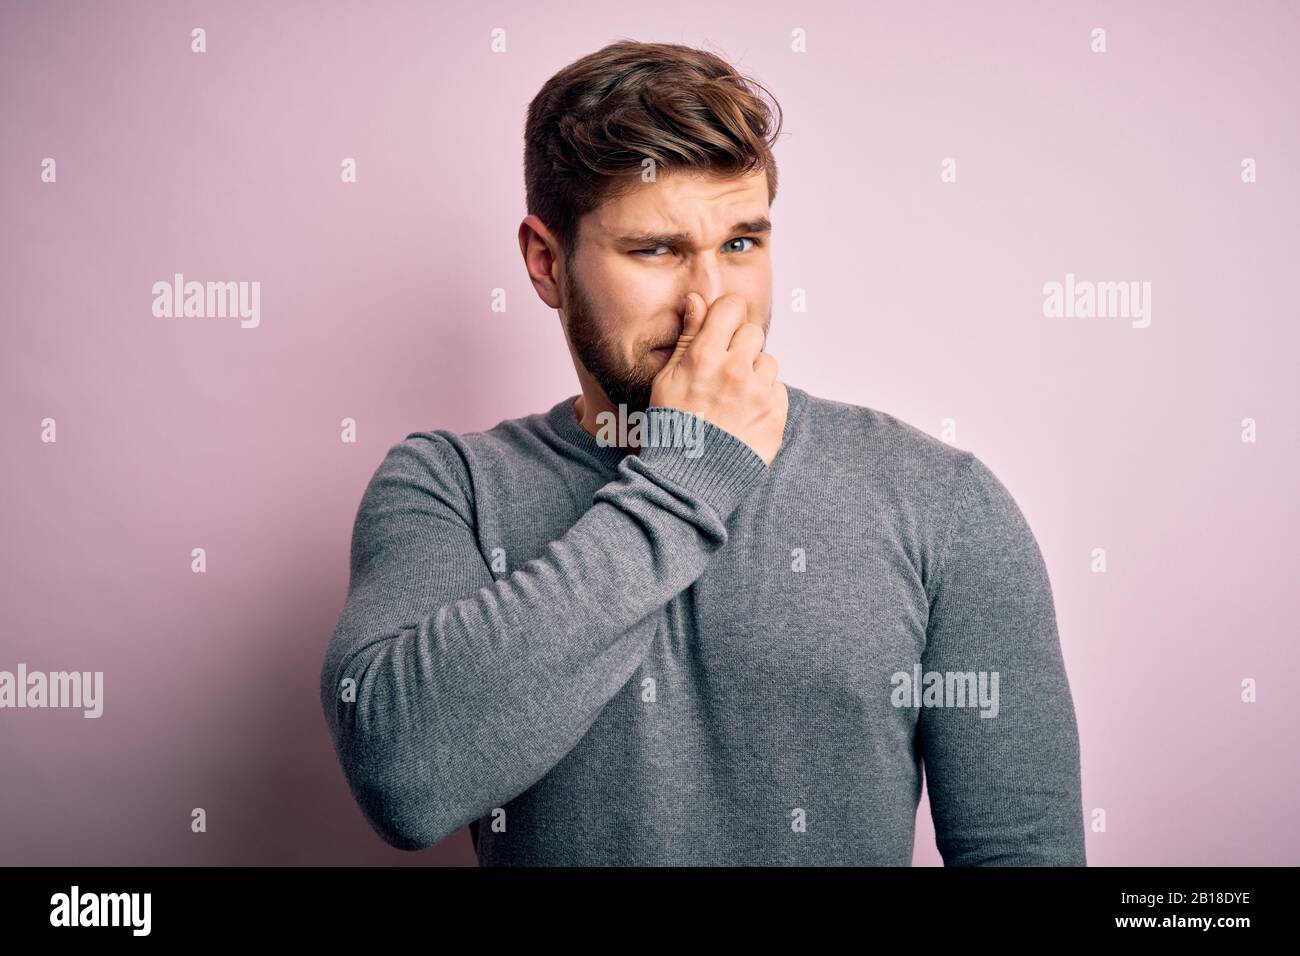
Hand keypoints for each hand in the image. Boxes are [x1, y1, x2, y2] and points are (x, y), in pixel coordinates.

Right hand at [650, 292, 786, 464]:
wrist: (689, 479)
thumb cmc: (673, 428)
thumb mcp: (668, 379)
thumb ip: (688, 337)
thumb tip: (697, 300)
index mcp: (704, 356)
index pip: (731, 308)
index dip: (727, 315)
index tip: (722, 329)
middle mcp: (735, 369)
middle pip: (753, 332)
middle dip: (740, 345)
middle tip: (724, 370)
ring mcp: (758, 392)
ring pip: (768, 361)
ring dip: (754, 373)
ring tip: (734, 397)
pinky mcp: (776, 414)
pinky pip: (778, 388)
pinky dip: (765, 397)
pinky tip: (745, 414)